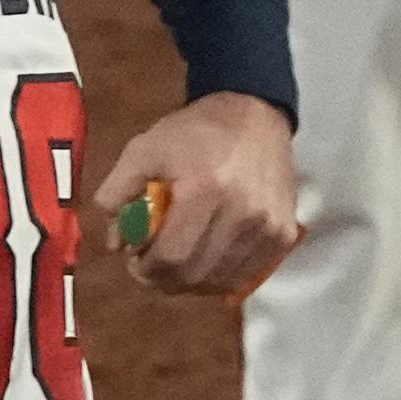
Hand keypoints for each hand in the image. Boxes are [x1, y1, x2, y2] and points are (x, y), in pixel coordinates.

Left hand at [90, 91, 303, 295]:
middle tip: (149, 268)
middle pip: (197, 274)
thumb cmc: (192, 133)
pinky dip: (219, 277)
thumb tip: (115, 244)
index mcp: (205, 190)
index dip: (147, 270)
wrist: (253, 117)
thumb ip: (117, 194)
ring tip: (173, 265)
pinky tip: (202, 262)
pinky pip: (247, 274)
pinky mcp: (285, 234)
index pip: (173, 255)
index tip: (133, 262)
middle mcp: (243, 213)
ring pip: (223, 281)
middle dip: (164, 281)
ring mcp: (269, 227)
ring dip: (191, 283)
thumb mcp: (142, 150)